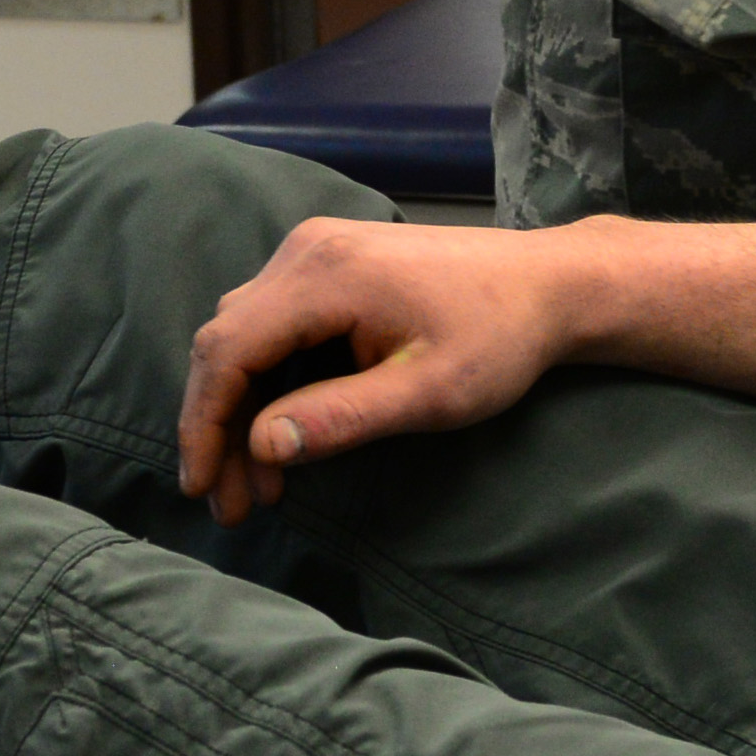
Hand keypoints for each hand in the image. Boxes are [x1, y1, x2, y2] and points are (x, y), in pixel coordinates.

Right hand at [176, 218, 584, 520]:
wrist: (549, 284)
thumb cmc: (500, 337)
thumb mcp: (430, 393)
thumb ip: (344, 418)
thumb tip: (263, 444)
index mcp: (326, 275)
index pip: (228, 350)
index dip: (205, 424)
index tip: (205, 488)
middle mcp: (306, 251)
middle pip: (226, 343)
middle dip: (219, 429)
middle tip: (230, 504)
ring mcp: (315, 252)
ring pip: (244, 337)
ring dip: (242, 412)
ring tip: (258, 487)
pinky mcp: (328, 265)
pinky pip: (272, 325)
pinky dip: (268, 384)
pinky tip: (283, 436)